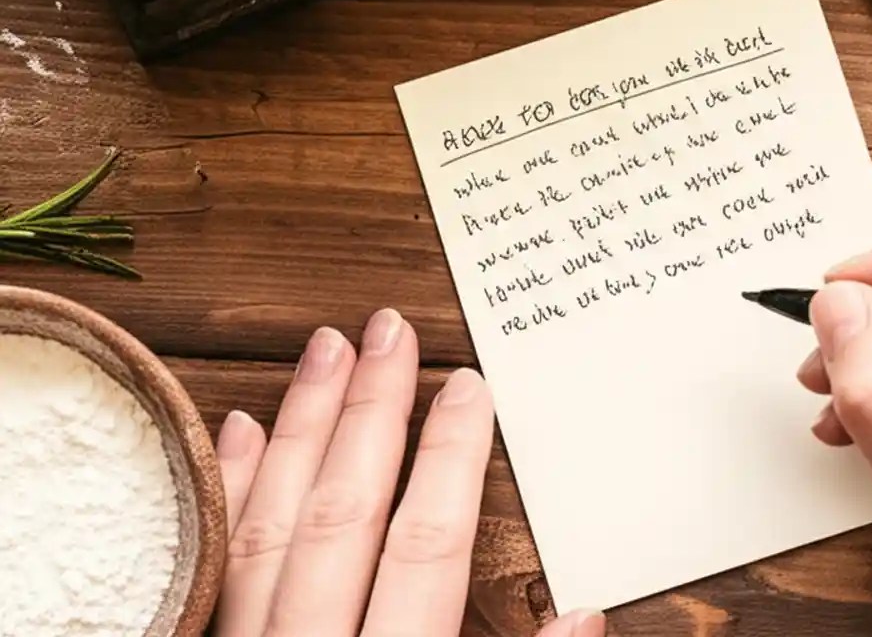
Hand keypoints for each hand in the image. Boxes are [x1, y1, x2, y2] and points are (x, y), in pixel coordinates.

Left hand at [211, 309, 604, 636]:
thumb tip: (588, 615)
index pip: (427, 548)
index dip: (453, 460)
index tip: (471, 389)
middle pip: (344, 516)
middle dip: (371, 413)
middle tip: (390, 333)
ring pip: (273, 526)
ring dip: (303, 428)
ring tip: (326, 351)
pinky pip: (213, 562)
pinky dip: (229, 493)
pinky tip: (243, 429)